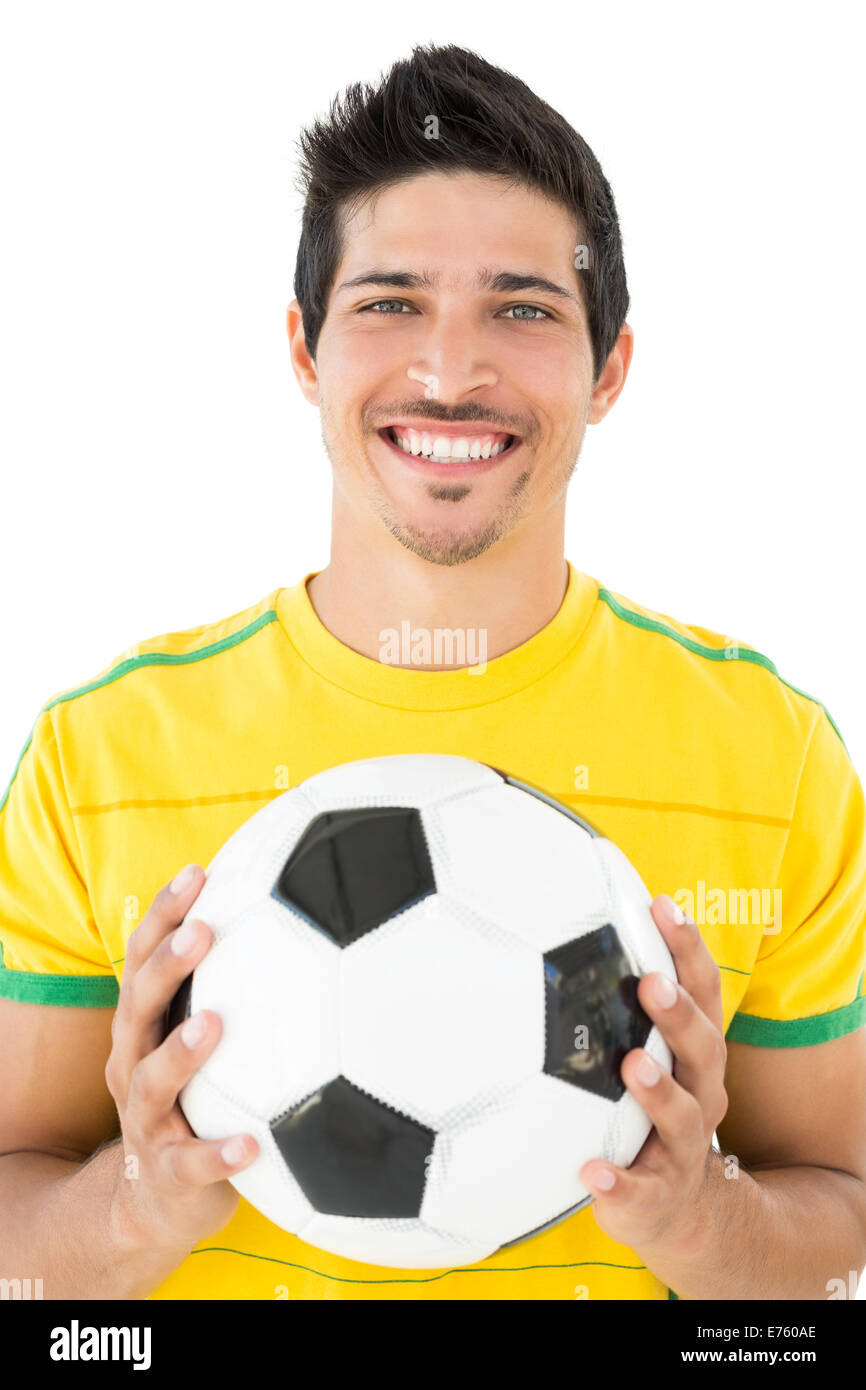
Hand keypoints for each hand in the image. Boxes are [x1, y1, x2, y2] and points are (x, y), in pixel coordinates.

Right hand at [104, 865, 257, 1257]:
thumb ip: (232, 987)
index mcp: (143, 1026)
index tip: (198, 873)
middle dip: (167, 967)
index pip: (144, 958)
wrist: (155, 1199)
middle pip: (138, 1006)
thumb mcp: (194, 1037)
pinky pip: (192, 1163)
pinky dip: (218, 1154)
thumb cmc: (190, 1097)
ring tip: (213, 1023)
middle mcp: (134, 1062)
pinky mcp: (169, 1172)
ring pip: (152, 1080)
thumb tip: (299, 911)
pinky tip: (250, 1145)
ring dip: (181, 1050)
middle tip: (202, 933)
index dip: (164, 914)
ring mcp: (147, 1118)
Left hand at [579, 893, 727, 1260]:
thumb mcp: (653, 1052)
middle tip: (650, 984)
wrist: (679, 1209)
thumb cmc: (651, 1110)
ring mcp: (682, 1147)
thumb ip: (625, 1002)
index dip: (688, 947)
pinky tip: (593, 1171)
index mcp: (697, 1052)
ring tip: (633, 1065)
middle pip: (703, 1047)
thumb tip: (570, 922)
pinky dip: (618, 1183)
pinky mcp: (655, 1195)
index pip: (704, 990)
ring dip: (659, 1090)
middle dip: (679, 1014)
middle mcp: (701, 1092)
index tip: (662, 906)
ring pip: (683, 1116)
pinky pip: (639, 1191)